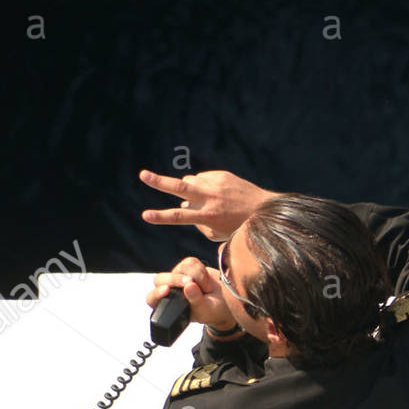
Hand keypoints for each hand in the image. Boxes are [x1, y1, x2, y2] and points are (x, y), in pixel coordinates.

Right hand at [139, 168, 276, 241]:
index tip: (145, 215)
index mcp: (208, 216)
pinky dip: (203, 186)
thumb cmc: (239, 226)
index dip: (160, 216)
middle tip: (143, 175)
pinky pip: (203, 178)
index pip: (180, 216)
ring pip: (190, 181)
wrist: (265, 209)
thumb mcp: (219, 233)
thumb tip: (185, 208)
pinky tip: (215, 193)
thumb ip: (198, 223)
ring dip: (189, 189)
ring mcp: (216, 184)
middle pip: (179, 187)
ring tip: (203, 199)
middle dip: (158, 182)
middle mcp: (210, 198)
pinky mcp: (222, 175)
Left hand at [145, 258, 236, 330]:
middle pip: (161, 279)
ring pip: (180, 268)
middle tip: (192, 282)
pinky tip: (206, 281)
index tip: (166, 290)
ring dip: (197, 276)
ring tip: (206, 289)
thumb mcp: (206, 310)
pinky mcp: (186, 267)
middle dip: (176, 279)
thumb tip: (189, 286)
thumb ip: (196, 301)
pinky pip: (191, 262)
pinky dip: (202, 271)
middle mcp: (168, 289)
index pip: (152, 299)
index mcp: (167, 305)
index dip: (157, 294)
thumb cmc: (211, 311)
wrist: (222, 301)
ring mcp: (176, 276)